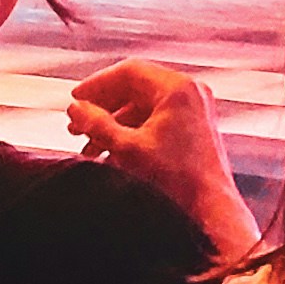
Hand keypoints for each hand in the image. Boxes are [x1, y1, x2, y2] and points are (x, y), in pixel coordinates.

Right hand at [69, 57, 262, 265]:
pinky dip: (132, 134)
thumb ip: (96, 124)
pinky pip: (157, 122)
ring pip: (144, 108)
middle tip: (76, 125)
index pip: (129, 72)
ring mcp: (195, 111)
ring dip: (114, 125)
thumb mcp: (126, 149)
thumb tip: (74, 108)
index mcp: (178, 89)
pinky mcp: (195, 130)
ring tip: (88, 148)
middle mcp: (191, 93)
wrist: (210, 211)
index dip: (97, 85)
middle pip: (136, 89)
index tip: (74, 100)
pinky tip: (110, 156)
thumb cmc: (173, 180)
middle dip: (103, 108)